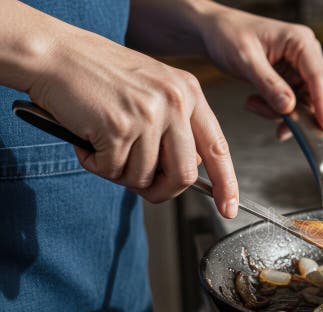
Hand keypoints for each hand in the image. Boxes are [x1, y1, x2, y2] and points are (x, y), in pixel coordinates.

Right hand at [28, 25, 238, 217]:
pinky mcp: (119, 128)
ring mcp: (149, 115)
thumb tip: (185, 172)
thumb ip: (176, 127)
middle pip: (184, 175)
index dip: (226, 184)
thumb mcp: (154, 90)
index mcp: (189, 93)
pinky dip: (95, 164)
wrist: (56, 54)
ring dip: (119, 172)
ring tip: (104, 144)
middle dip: (161, 190)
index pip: (217, 148)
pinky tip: (88, 139)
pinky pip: (112, 170)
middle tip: (140, 185)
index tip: (228, 208)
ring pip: (143, 177)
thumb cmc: (100, 74)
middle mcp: (175, 103)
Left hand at [197, 6, 322, 136]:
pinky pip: (293, 104)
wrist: (214, 32)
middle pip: (321, 92)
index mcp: (300, 41)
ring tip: (253, 104)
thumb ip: (268, 84)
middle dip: (300, 112)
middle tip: (278, 124)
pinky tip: (256, 103)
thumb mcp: (245, 59)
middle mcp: (306, 54)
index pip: (319, 77)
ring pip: (307, 102)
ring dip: (283, 112)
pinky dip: (276, 111)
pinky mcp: (291, 79)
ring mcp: (300, 68)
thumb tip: (289, 108)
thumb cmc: (228, 35)